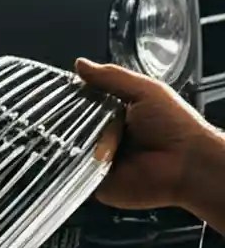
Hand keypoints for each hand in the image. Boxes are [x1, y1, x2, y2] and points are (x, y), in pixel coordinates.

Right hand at [74, 58, 214, 210]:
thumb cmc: (176, 127)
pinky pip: (76, 173)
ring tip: (98, 138)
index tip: (60, 91)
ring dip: (78, 142)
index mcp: (118, 115)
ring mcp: (101, 161)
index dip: (74, 98)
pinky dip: (78, 165)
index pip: (85, 104)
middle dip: (73, 121)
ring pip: (72, 148)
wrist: (188, 165)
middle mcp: (107, 138)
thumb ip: (113, 77)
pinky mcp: (98, 183)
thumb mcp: (146, 91)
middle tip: (79, 117)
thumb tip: (81, 64)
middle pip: (74, 125)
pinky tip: (89, 156)